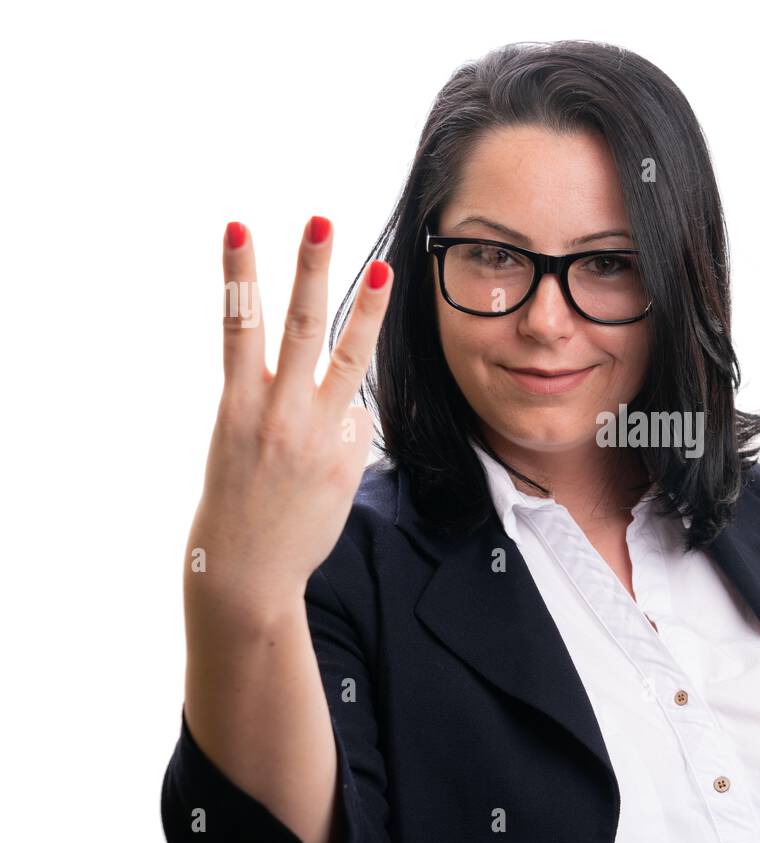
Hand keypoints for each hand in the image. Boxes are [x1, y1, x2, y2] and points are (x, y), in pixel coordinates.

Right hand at [186, 217, 391, 620]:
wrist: (246, 567)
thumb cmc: (240, 498)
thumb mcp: (239, 438)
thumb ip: (278, 399)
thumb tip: (337, 387)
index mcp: (237, 402)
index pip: (238, 324)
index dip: (238, 273)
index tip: (239, 225)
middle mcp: (275, 411)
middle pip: (298, 325)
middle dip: (310, 269)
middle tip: (320, 220)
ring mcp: (314, 434)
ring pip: (347, 359)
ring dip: (366, 309)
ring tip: (385, 268)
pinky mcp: (346, 459)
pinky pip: (357, 424)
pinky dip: (346, 432)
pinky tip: (325, 467)